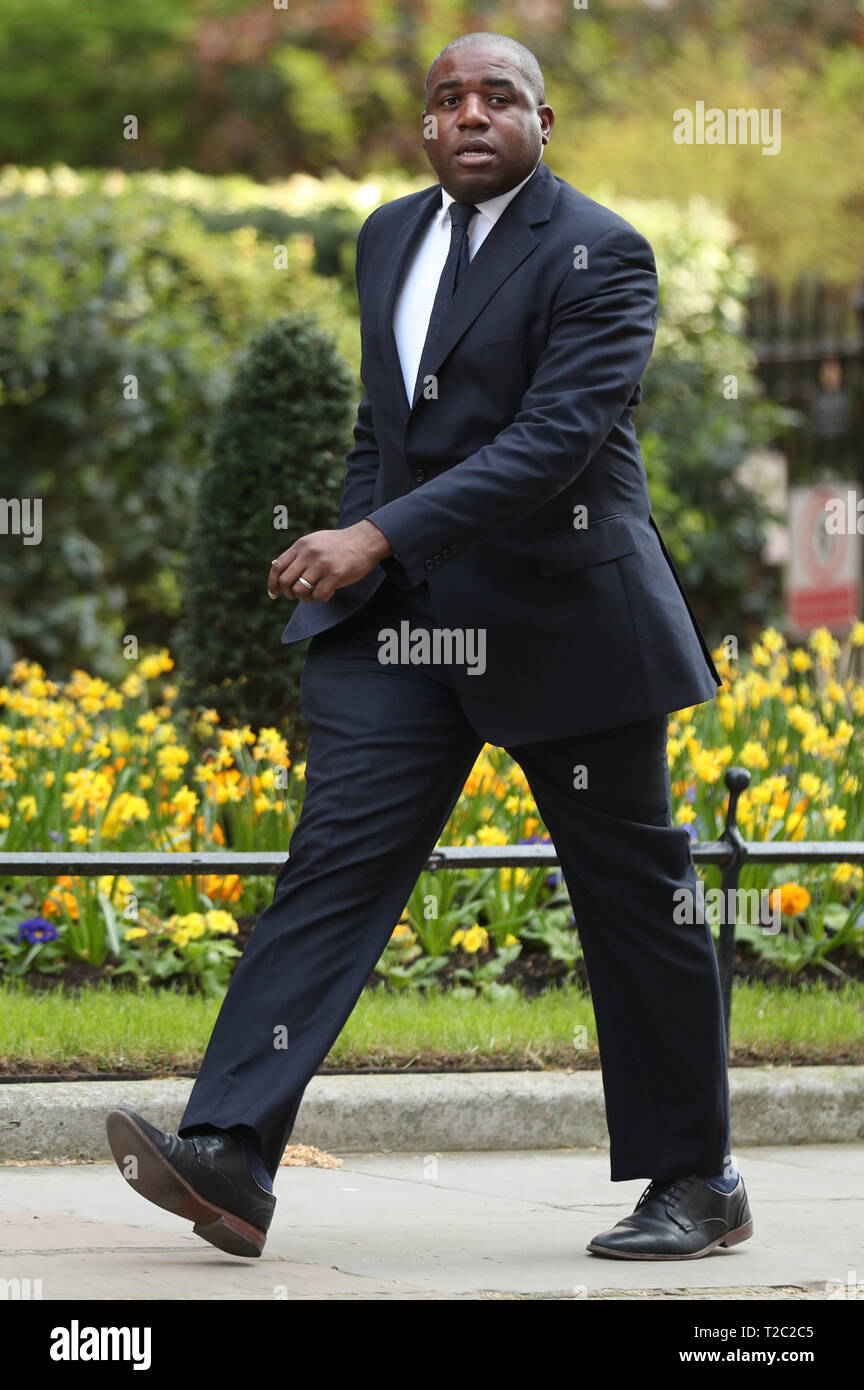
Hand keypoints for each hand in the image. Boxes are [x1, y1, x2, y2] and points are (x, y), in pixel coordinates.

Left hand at [268, 520, 391, 603]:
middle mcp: (308, 554)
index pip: (278, 567)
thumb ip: (296, 554)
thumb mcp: (314, 542)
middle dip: (289, 593)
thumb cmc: (338, 545)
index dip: (272, 583)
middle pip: (286, 581)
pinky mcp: (335, 575)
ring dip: (305, 598)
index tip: (274, 594)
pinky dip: (321, 598)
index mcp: (301, 545)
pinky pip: (319, 595)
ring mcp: (321, 564)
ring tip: (313, 594)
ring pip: (300, 590)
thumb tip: (275, 566)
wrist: (364, 541)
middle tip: (297, 596)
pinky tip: (328, 592)